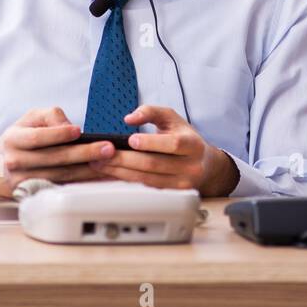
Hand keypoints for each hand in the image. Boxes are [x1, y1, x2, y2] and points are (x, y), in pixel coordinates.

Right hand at [0, 106, 115, 197]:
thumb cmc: (19, 138)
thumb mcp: (29, 119)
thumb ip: (50, 116)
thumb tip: (70, 126)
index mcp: (14, 140)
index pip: (37, 138)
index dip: (58, 134)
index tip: (79, 131)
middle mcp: (17, 162)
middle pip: (54, 159)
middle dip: (84, 153)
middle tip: (107, 149)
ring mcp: (25, 181)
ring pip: (62, 175)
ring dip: (89, 170)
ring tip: (110, 163)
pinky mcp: (35, 193)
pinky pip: (63, 186)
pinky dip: (83, 181)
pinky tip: (100, 176)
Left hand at [90, 105, 239, 196]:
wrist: (205, 165)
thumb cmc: (185, 138)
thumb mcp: (172, 119)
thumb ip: (151, 112)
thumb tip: (129, 118)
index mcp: (192, 144)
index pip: (172, 144)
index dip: (151, 143)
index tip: (130, 140)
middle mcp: (190, 166)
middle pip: (154, 164)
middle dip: (125, 159)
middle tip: (103, 154)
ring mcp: (182, 184)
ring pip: (147, 179)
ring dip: (121, 172)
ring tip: (101, 164)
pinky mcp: (172, 195)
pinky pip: (146, 188)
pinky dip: (127, 181)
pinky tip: (113, 174)